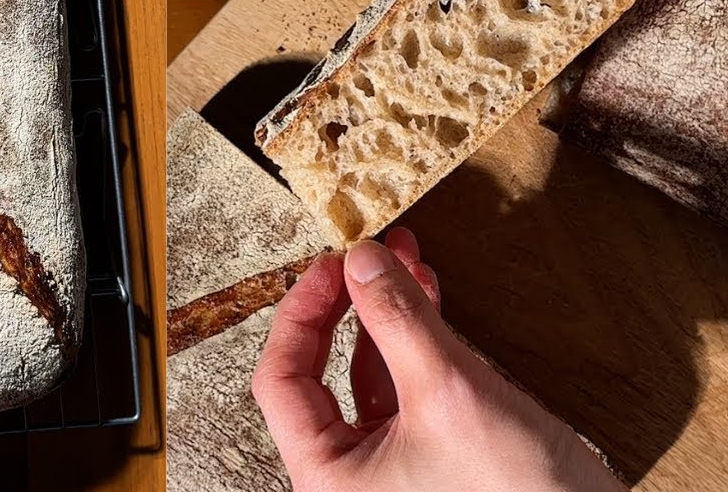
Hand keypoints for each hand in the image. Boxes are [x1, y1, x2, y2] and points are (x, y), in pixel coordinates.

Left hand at [251, 229, 624, 491]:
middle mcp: (347, 478)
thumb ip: (397, 318)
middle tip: (364, 258)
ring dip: (385, 314)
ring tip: (404, 260)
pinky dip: (413, 340)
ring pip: (365, 374)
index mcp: (327, 479)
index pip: (280, 380)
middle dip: (347, 307)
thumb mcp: (448, 391)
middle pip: (318, 373)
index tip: (332, 266)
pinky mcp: (427, 456)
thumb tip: (361, 259)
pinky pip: (403, 388)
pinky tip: (426, 295)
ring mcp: (387, 469)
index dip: (302, 313)